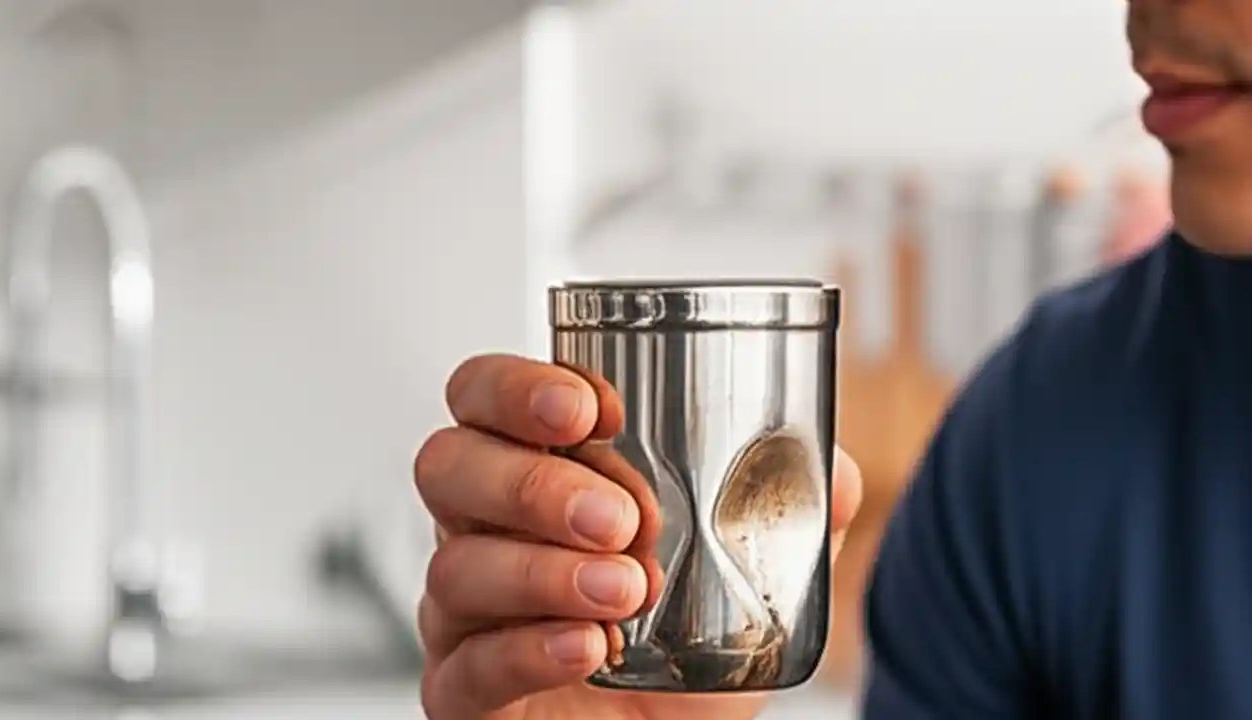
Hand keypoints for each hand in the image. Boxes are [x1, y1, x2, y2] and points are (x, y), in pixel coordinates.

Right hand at [414, 354, 862, 719]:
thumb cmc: (687, 649)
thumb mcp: (747, 572)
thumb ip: (783, 512)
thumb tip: (832, 472)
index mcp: (537, 472)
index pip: (485, 397)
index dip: (519, 388)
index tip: (594, 409)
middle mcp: (484, 530)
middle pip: (448, 465)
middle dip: (532, 481)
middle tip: (620, 515)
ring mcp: (464, 613)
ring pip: (457, 566)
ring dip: (544, 571)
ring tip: (626, 590)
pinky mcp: (462, 692)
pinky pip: (464, 666)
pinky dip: (526, 649)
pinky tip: (586, 647)